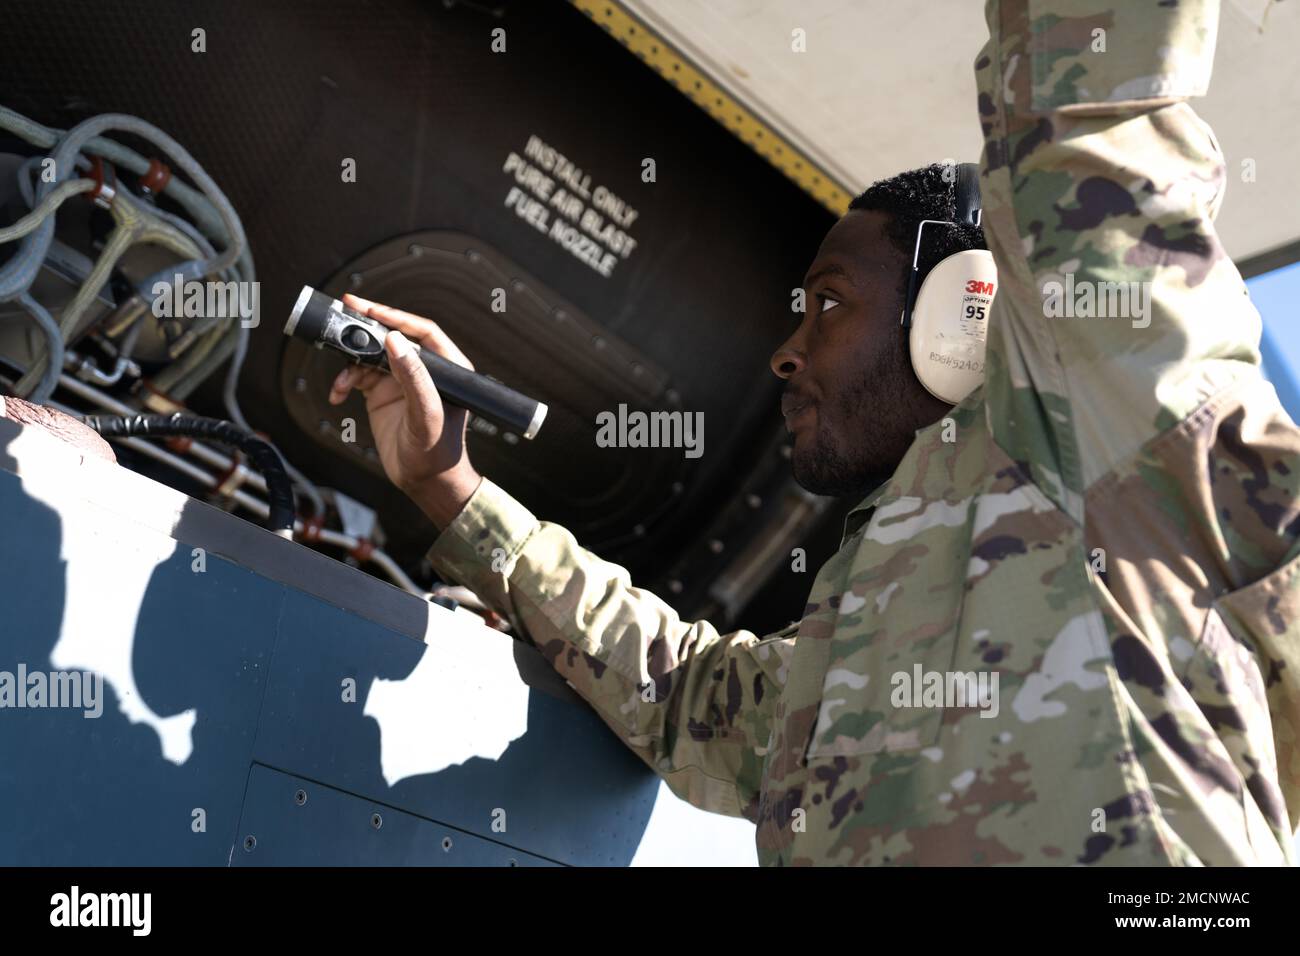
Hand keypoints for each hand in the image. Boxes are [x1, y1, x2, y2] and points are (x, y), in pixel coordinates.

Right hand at [327, 294, 481, 528]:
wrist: (425, 482)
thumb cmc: (437, 453)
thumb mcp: (426, 416)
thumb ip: (414, 378)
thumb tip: (395, 341)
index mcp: (447, 368)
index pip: (421, 330)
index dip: (394, 316)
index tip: (368, 308)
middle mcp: (425, 369)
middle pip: (392, 336)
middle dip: (365, 328)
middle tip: (342, 315)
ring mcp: (402, 380)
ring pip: (370, 354)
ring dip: (351, 364)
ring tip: (342, 384)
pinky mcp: (384, 392)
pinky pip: (359, 374)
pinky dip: (345, 381)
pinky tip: (339, 395)